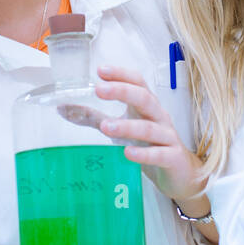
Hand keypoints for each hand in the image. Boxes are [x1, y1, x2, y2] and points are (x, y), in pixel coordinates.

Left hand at [94, 64, 205, 202]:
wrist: (181, 174)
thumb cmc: (150, 145)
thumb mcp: (122, 128)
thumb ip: (94, 118)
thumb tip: (62, 108)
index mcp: (147, 106)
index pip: (137, 82)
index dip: (121, 74)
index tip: (100, 70)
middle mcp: (159, 117)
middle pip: (144, 98)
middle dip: (122, 91)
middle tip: (99, 90)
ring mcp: (167, 137)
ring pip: (150, 127)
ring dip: (128, 125)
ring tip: (106, 127)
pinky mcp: (172, 158)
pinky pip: (159, 153)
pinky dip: (144, 153)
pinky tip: (128, 153)